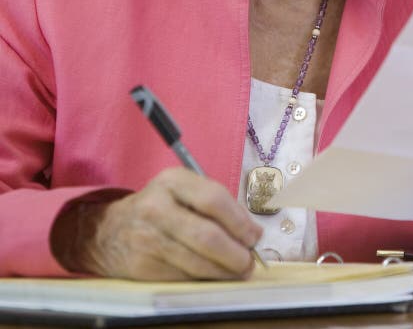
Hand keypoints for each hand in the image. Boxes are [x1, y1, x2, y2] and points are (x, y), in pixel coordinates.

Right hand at [53, 168, 262, 279]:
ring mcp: (147, 239)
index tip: (255, 236)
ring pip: (196, 262)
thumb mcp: (184, 190)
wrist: (109, 230)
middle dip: (235, 253)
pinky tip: (214, 276)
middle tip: (249, 262)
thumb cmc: (161, 206)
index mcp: (173, 181)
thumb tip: (252, 233)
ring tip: (238, 271)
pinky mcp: (141, 267)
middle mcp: (157, 207)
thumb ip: (218, 204)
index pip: (214, 200)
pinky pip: (182, 277)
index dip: (239, 221)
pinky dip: (204, 279)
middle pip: (206, 235)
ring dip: (224, 271)